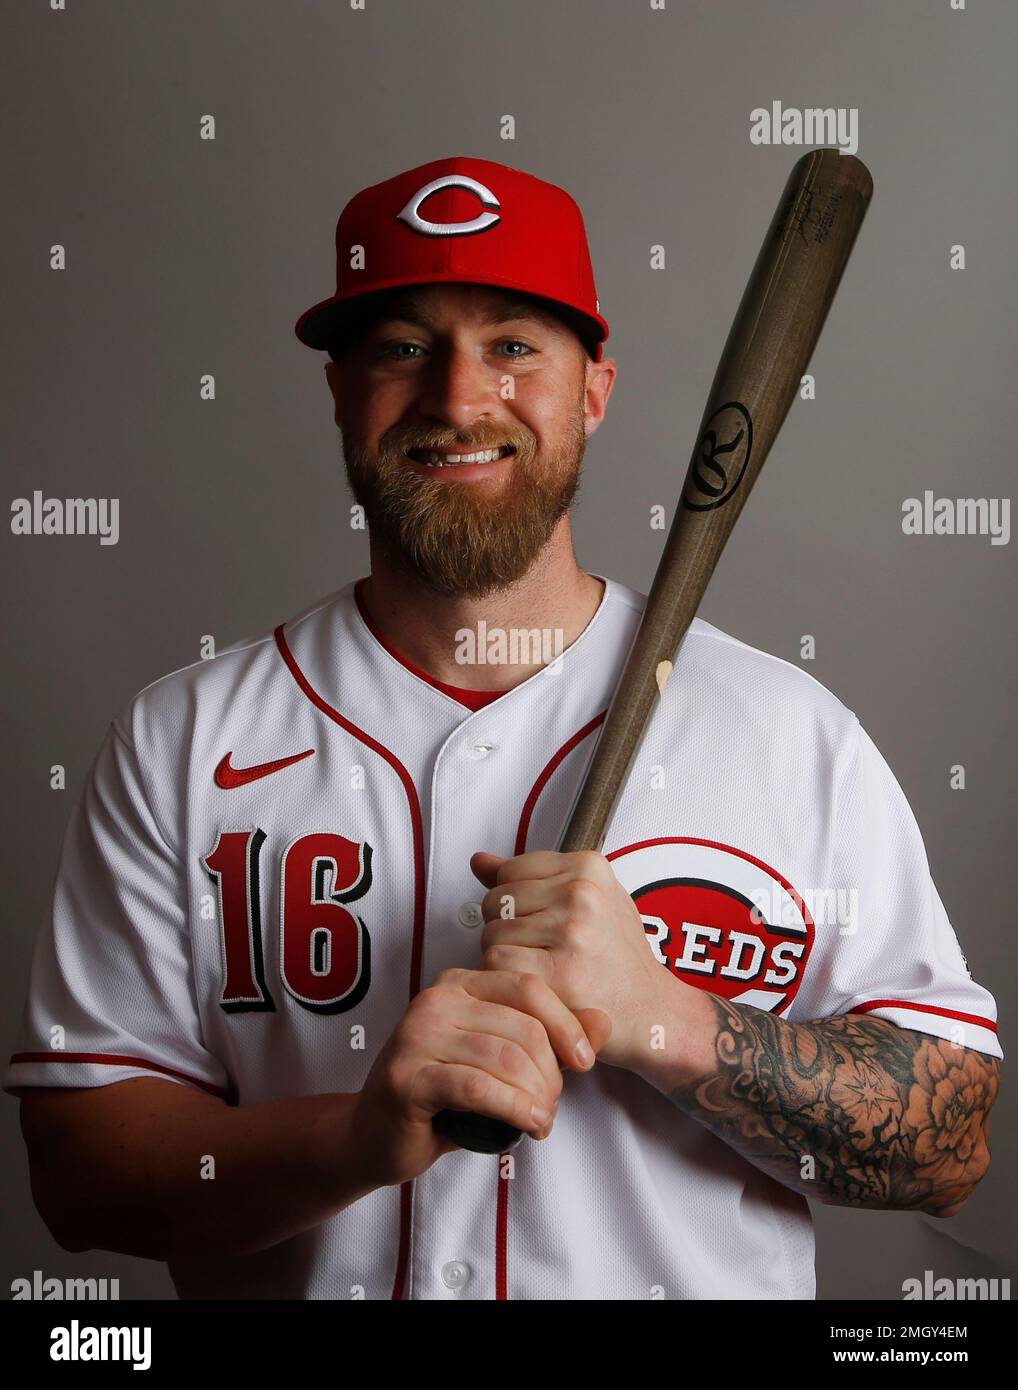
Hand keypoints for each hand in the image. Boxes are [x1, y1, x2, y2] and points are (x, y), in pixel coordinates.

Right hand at [353, 966, 609, 1184]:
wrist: (373, 1135)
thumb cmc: (443, 1097)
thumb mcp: (502, 1062)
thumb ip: (551, 1038)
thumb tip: (605, 1020)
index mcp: (459, 983)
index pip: (528, 987)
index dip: (567, 1023)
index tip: (585, 1061)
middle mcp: (435, 999)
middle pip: (522, 1026)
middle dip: (551, 1072)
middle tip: (552, 1104)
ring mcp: (416, 1036)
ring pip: (505, 1058)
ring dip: (537, 1096)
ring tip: (542, 1120)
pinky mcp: (407, 1077)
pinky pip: (477, 1087)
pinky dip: (514, 1109)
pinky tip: (529, 1126)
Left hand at [472, 848, 668, 1071]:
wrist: (652, 1009)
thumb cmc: (618, 956)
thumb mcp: (588, 900)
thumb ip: (533, 879)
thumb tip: (479, 861)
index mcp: (589, 866)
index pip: (509, 870)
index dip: (513, 901)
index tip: (536, 921)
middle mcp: (581, 893)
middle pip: (496, 901)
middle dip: (504, 928)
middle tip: (536, 950)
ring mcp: (571, 931)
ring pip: (491, 934)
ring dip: (504, 957)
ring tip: (538, 968)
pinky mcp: (560, 971)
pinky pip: (497, 963)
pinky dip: (505, 979)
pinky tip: (534, 985)